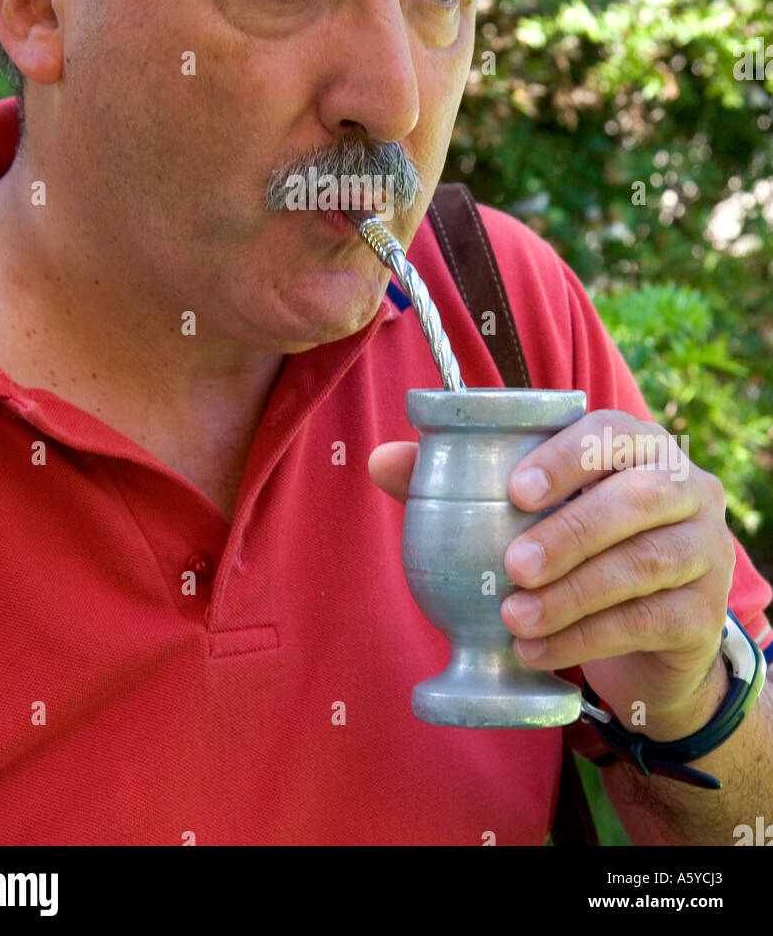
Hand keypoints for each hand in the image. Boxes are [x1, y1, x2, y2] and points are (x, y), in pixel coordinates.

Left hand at [368, 411, 734, 739]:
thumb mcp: (531, 513)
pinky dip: (585, 638)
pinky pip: (645, 622)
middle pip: (637, 499)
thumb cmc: (579, 549)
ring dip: (572, 595)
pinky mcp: (702, 614)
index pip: (608, 432)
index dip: (564, 456)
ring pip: (642, 564)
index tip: (515, 490)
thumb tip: (382, 460)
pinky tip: (537, 652)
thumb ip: (461, 483)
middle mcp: (685, 489)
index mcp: (639, 447)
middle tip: (513, 566)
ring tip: (514, 619)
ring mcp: (703, 551)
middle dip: (570, 531)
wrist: (649, 634)